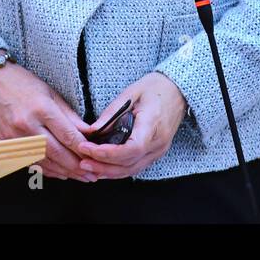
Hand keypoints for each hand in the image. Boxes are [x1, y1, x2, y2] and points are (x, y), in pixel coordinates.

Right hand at [0, 54, 96, 181]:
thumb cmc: (21, 82)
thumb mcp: (50, 92)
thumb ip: (69, 115)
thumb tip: (87, 132)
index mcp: (42, 109)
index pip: (68, 135)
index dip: (83, 149)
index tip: (95, 156)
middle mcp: (27, 125)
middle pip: (57, 153)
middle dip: (77, 167)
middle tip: (92, 174)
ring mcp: (14, 137)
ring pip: (44, 162)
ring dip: (63, 172)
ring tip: (79, 176)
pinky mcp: (5, 144)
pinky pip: (29, 162)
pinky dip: (46, 170)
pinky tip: (58, 172)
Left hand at [71, 72, 187, 179]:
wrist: (177, 90)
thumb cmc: (155, 88)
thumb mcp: (130, 93)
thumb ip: (111, 113)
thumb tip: (91, 131)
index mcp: (153, 123)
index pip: (131, 148)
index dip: (108, 153)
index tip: (89, 148)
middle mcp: (158, 142)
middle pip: (129, 164)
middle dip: (103, 166)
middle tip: (82, 161)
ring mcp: (158, 150)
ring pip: (131, 170)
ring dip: (108, 172)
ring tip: (88, 166)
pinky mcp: (156, 153)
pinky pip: (135, 167)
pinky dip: (117, 170)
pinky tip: (102, 167)